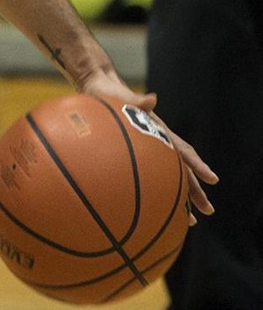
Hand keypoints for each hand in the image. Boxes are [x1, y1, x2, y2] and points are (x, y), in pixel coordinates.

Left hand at [79, 75, 217, 221]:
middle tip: (208, 211)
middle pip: (182, 169)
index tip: (212, 179)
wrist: (97, 89)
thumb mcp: (124, 96)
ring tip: (191, 221)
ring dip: (181, 197)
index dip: (198, 165)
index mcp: (159, 129)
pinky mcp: (135, 155)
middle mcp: (157, 141)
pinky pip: (149, 176)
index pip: (183, 150)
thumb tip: (152, 99)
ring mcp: (148, 149)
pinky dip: (157, 193)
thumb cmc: (110, 92)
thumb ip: (138, 100)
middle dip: (195, 190)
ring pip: (169, 177)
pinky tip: (157, 210)